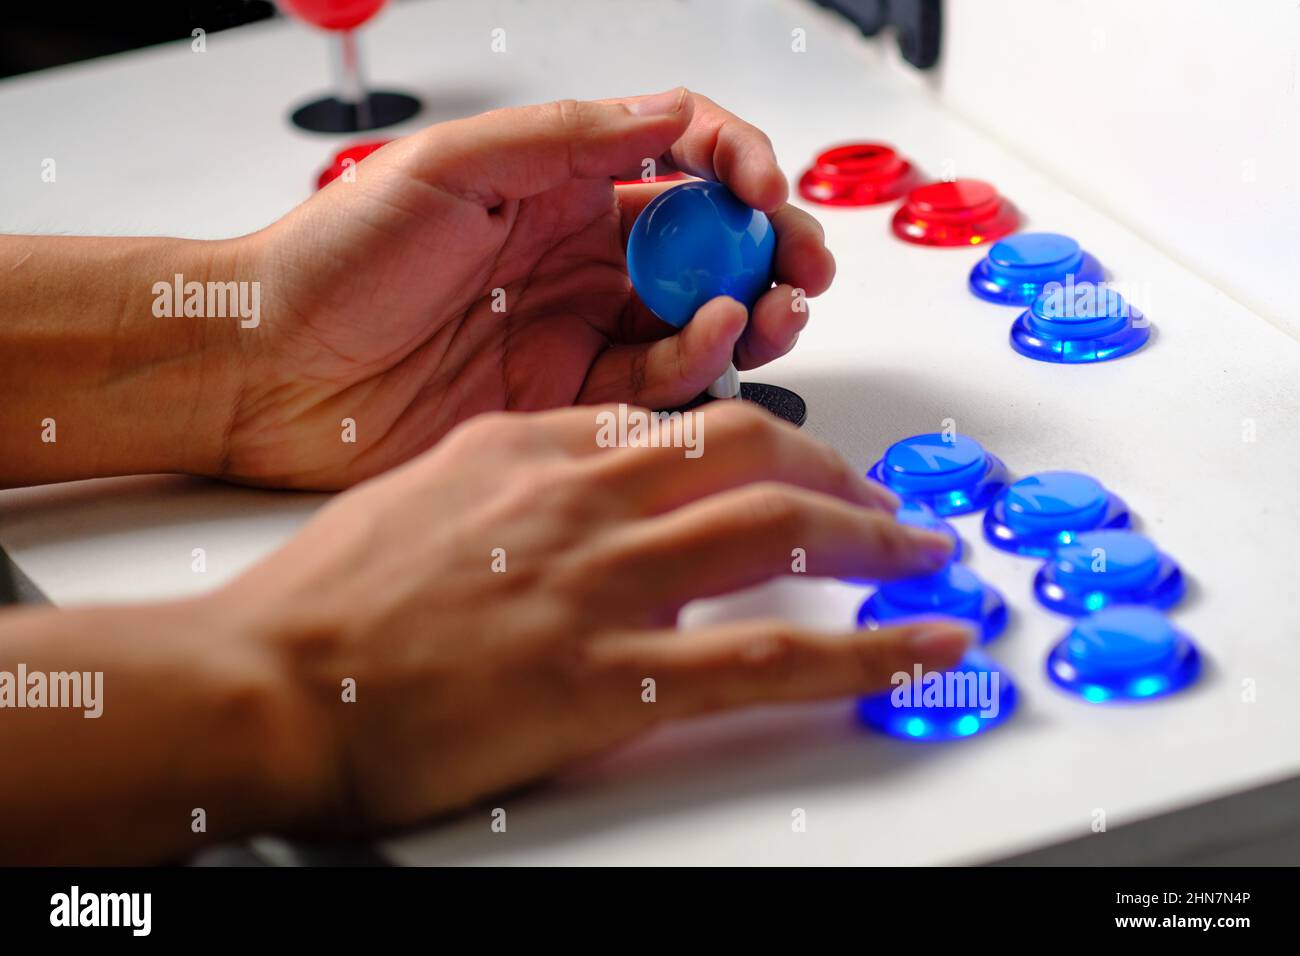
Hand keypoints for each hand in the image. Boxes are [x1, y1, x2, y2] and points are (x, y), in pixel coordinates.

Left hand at [224, 90, 834, 487]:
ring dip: (746, 310)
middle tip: (798, 265)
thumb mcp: (448, 165)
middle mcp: (575, 255)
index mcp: (552, 185)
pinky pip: (654, 386)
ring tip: (762, 309)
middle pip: (703, 243)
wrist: (269, 370)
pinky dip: (693, 366)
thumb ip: (564, 138)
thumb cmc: (332, 259)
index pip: (674, 159)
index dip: (733, 165)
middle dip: (766, 248)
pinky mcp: (566, 401)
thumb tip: (666, 117)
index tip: (762, 187)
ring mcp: (576, 330)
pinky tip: (703, 342)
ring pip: (694, 317)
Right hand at [228, 404, 967, 831]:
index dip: (765, 435)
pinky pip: (767, 655)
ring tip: (922, 554)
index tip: (799, 461)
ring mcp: (602, 581)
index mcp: (537, 447)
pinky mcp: (608, 676)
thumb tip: (583, 480)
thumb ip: (519, 478)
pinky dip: (864, 649)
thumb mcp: (428, 492)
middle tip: (879, 500)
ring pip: (779, 530)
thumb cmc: (328, 598)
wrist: (271, 681)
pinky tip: (919, 647)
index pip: (682, 417)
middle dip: (836, 470)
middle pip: (753, 449)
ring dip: (871, 538)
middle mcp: (583, 497)